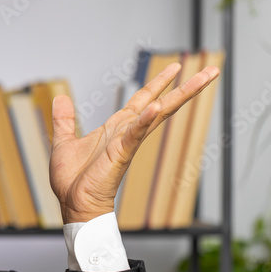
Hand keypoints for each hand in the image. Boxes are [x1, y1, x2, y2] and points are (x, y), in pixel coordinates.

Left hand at [49, 62, 220, 223]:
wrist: (74, 204)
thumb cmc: (72, 181)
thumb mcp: (64, 141)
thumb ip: (64, 120)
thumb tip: (60, 98)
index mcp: (116, 128)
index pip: (142, 99)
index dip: (158, 83)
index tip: (175, 67)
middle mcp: (126, 132)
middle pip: (161, 103)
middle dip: (185, 87)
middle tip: (210, 71)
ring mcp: (127, 141)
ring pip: (158, 114)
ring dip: (180, 96)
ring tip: (201, 80)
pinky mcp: (121, 153)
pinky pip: (135, 134)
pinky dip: (145, 120)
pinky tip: (156, 107)